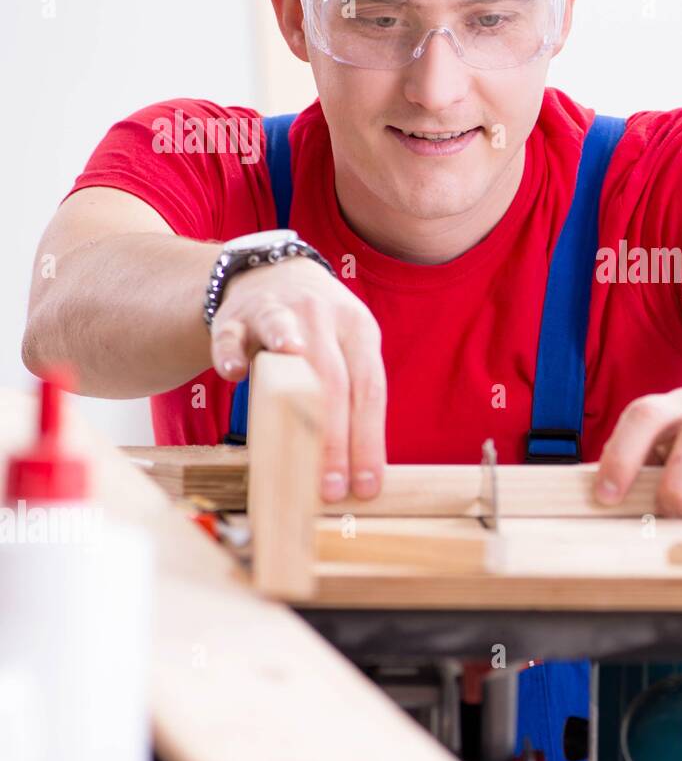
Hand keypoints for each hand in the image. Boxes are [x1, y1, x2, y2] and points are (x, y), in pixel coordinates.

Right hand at [209, 257, 385, 502]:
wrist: (272, 273)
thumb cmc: (318, 332)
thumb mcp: (347, 351)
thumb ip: (350, 399)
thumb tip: (356, 474)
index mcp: (360, 330)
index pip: (370, 391)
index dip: (369, 440)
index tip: (366, 486)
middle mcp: (324, 316)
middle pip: (333, 379)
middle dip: (332, 438)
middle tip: (328, 487)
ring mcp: (279, 310)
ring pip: (288, 340)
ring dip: (293, 370)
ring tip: (295, 410)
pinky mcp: (236, 315)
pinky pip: (232, 334)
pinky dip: (232, 353)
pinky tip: (235, 374)